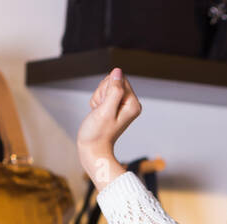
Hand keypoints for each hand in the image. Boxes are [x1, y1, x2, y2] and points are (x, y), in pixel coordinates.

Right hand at [76, 67, 140, 187]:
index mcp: (133, 104)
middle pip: (112, 81)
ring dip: (98, 98)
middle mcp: (130, 103)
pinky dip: (96, 103)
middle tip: (101, 110)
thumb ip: (114, 91)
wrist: (93, 149)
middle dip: (102, 93)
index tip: (105, 106)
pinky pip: (101, 95)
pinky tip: (98, 115)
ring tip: (99, 114)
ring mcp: (122, 105)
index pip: (119, 79)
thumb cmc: (98, 133)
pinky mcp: (113, 107)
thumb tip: (118, 72)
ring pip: (105, 87)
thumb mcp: (106, 110)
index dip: (107, 89)